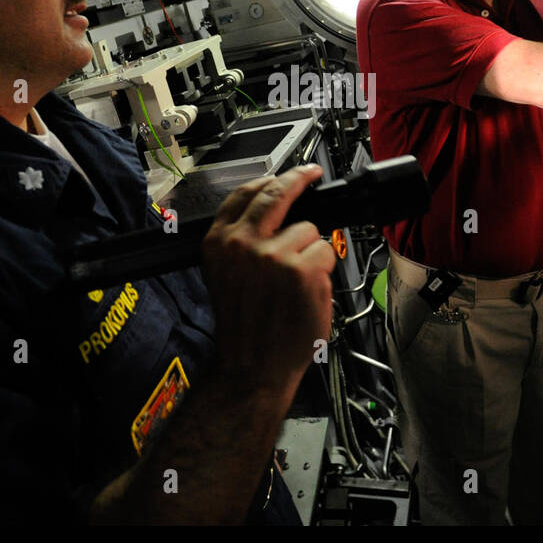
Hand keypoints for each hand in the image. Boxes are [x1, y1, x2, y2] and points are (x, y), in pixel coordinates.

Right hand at [202, 164, 336, 392]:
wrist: (251, 368)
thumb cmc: (244, 327)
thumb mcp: (226, 275)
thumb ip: (243, 240)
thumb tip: (277, 209)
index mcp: (218, 243)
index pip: (246, 194)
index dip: (271, 180)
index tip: (289, 173)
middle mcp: (241, 244)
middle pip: (278, 193)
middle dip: (299, 179)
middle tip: (311, 174)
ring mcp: (272, 255)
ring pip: (309, 229)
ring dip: (310, 251)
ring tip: (296, 283)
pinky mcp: (301, 270)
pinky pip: (325, 253)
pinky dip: (324, 271)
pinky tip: (307, 292)